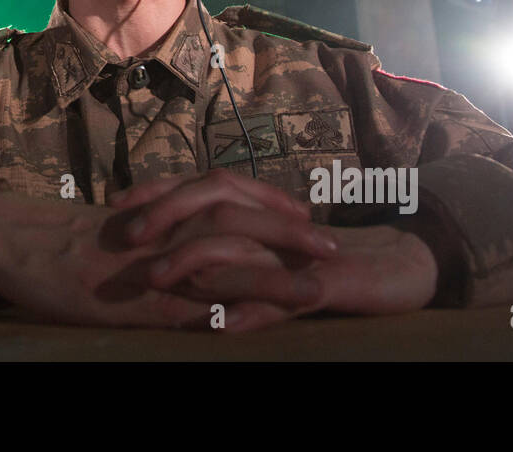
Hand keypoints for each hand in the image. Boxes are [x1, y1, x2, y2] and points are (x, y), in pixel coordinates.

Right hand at [0, 190, 316, 329]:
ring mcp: (145, 263)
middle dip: (287, 236)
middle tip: (332, 249)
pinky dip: (218, 314)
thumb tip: (188, 234)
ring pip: (218, 263)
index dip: (268, 206)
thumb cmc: (57, 235)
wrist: (9, 237)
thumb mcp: (114, 224)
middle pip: (234, 223)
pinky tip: (249, 324)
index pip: (223, 198)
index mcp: (157, 210)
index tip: (305, 217)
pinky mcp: (128, 300)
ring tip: (314, 290)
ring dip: (271, 276)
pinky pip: (181, 306)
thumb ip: (154, 224)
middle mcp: (159, 230)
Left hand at [109, 170, 438, 330]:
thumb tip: (169, 254)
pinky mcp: (325, 284)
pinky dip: (252, 312)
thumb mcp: (265, 255)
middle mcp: (272, 224)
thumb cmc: (322, 261)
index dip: (157, 192)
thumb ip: (226, 251)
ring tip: (158, 281)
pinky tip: (222, 325)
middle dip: (165, 214)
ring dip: (196, 264)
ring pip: (241, 247)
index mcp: (256, 212)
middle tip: (127, 237)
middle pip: (214, 200)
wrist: (398, 267)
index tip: (115, 203)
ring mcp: (296, 253)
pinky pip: (285, 297)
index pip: (200, 188)